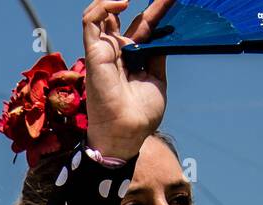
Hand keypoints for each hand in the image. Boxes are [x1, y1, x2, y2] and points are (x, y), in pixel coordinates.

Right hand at [82, 0, 174, 158]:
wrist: (127, 133)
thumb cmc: (140, 115)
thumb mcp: (156, 80)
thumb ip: (156, 56)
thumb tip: (164, 34)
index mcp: (131, 58)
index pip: (143, 26)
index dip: (157, 10)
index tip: (172, 0)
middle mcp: (116, 51)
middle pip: (124, 16)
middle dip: (148, 5)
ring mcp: (104, 51)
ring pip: (101, 14)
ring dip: (113, 0)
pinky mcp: (94, 53)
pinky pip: (90, 22)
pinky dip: (102, 7)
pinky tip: (121, 2)